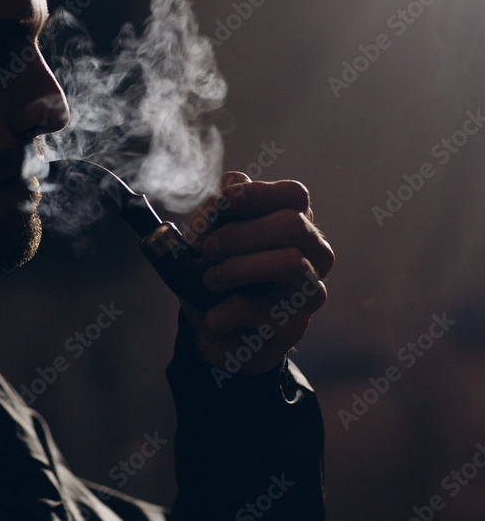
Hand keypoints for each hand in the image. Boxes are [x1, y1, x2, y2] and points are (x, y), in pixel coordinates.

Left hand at [181, 172, 334, 374]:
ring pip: (290, 262)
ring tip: (209, 280)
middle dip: (240, 233)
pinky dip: (221, 312)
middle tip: (208, 248)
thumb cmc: (219, 278)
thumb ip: (218, 210)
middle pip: (293, 224)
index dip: (256, 193)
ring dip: (237, 268)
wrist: (217, 335)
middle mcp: (313, 255)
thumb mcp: (210, 239)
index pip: (295, 195)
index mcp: (295, 225)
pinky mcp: (294, 327)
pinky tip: (211, 318)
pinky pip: (256, 308)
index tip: (220, 203)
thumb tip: (227, 187)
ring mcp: (309, 291)